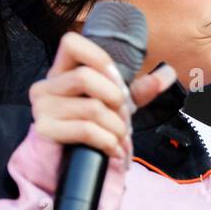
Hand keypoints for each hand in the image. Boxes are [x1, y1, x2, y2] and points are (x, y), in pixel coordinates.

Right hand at [29, 31, 176, 161]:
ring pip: (92, 107)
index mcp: (61, 72)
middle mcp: (45, 86)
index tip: (117, 83)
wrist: (74, 166)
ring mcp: (42, 108)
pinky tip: (112, 150)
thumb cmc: (92, 130)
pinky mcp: (45, 130)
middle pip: (86, 77)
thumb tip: (169, 72)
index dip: (99, 59)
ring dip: (116, 127)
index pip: (71, 43)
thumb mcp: (116, 106)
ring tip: (119, 139)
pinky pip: (86, 130)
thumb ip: (140, 89)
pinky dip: (108, 142)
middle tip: (124, 120)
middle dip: (116, 101)